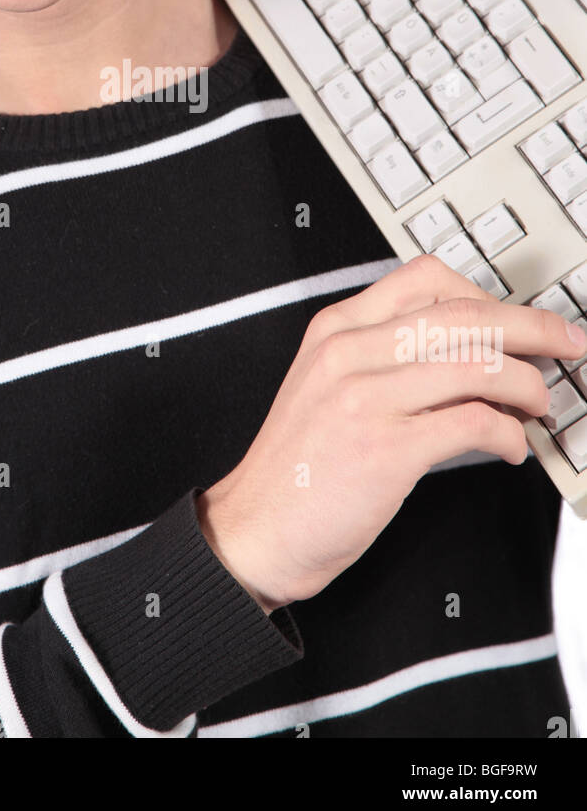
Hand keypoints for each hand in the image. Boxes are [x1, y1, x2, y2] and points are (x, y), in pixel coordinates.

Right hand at [196, 254, 583, 612]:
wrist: (255, 529)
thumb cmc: (296, 468)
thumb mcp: (325, 386)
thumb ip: (382, 357)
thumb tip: (469, 353)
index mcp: (335, 329)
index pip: (426, 281)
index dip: (487, 295)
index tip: (518, 316)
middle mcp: (349, 352)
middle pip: (464, 315)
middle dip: (531, 328)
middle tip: (565, 343)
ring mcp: (365, 398)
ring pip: (478, 364)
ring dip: (527, 384)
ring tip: (538, 404)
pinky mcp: (386, 449)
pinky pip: (474, 422)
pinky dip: (508, 433)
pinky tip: (511, 445)